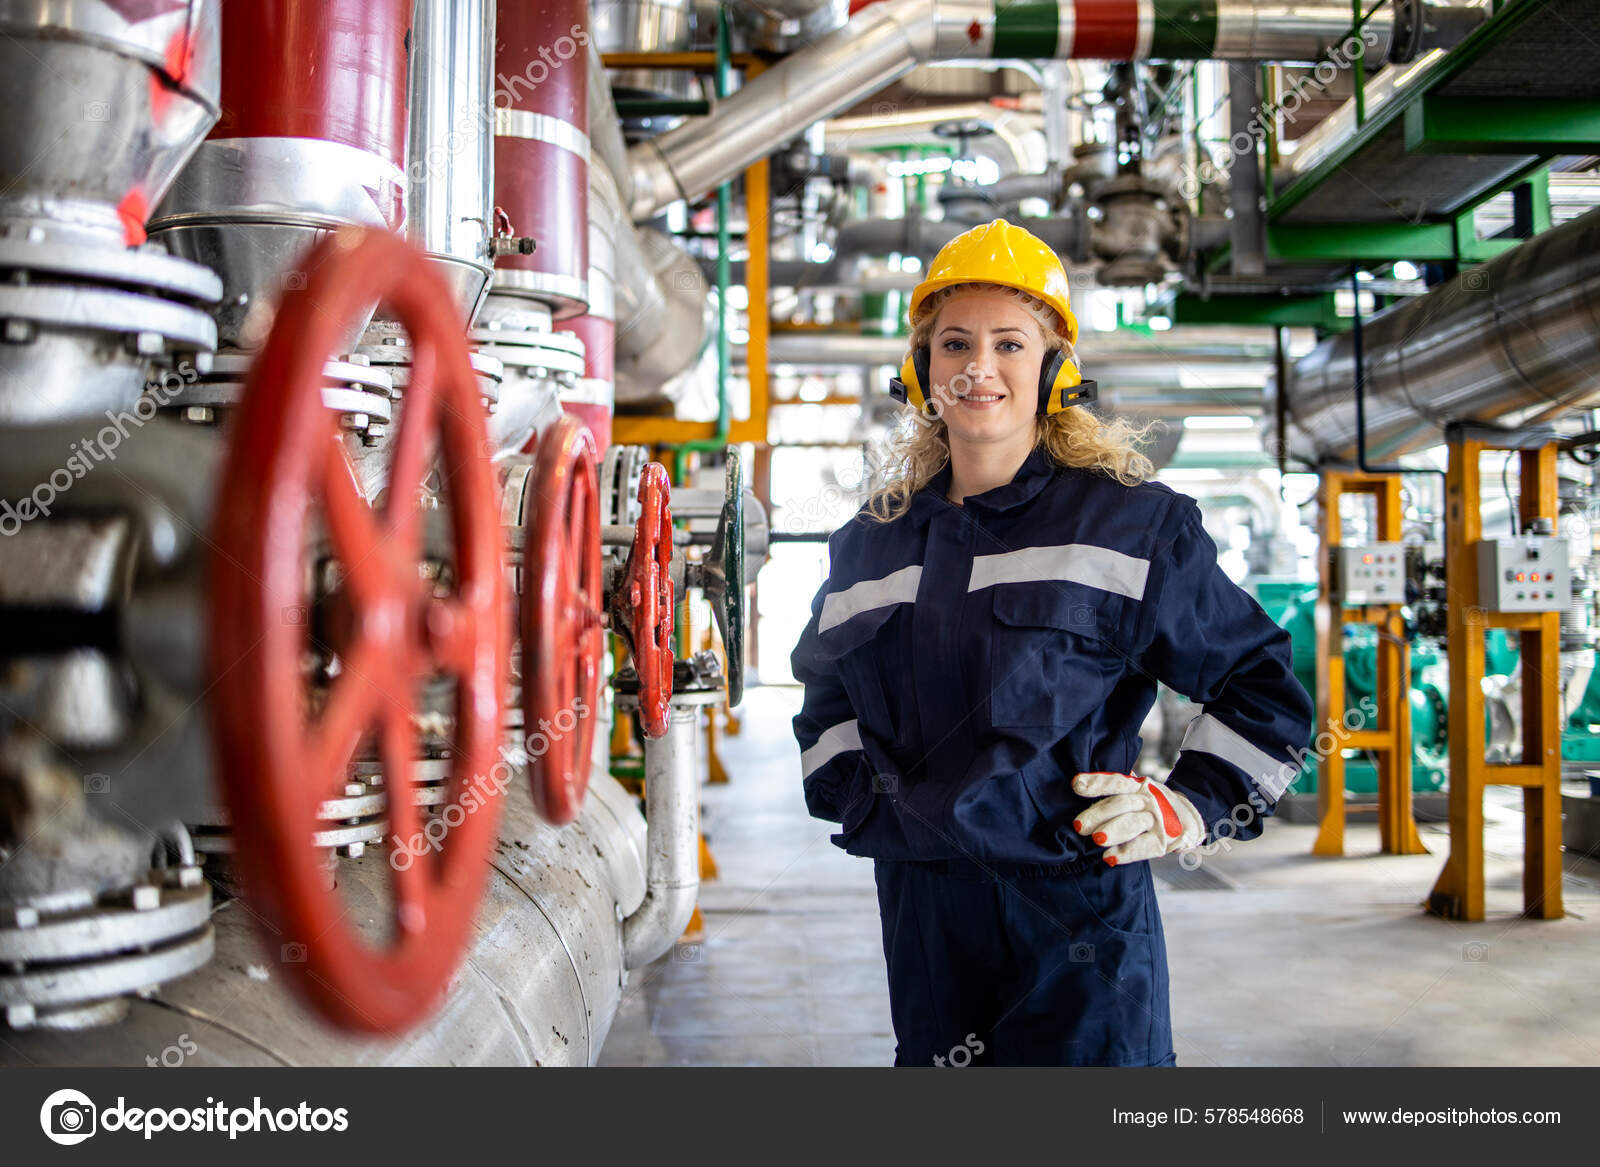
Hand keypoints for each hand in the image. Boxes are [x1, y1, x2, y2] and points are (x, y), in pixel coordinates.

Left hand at [1071, 772, 1203, 865]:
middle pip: (1121, 804)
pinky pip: (1144, 846)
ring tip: (1096, 839)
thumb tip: (1079, 790)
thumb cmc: (1151, 807)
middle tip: (1078, 825)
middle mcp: (1149, 799)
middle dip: (1098, 814)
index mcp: (1138, 786)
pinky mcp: (1164, 841)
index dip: (1096, 782)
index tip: (1076, 785)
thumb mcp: (1138, 793)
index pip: (1116, 782)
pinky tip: (1109, 858)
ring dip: (1113, 831)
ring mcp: (1157, 820)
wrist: (1190, 819)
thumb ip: (1115, 793)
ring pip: (1133, 823)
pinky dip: (1126, 853)